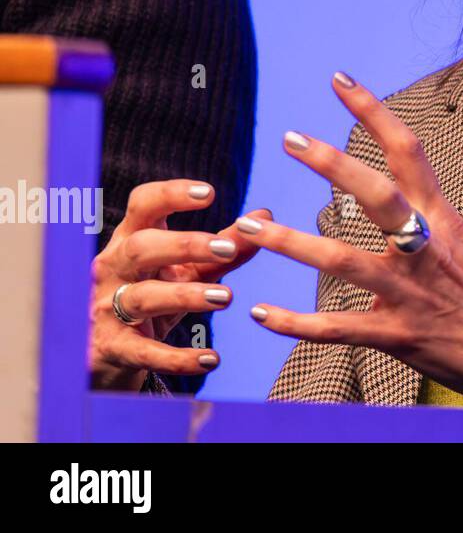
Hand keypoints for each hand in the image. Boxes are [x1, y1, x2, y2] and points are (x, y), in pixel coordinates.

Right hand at [89, 179, 268, 391]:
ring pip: (144, 297)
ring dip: (186, 296)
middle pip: (141, 247)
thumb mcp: (188, 267)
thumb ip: (225, 245)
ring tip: (227, 297)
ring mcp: (108, 308)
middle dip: (184, 245)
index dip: (171, 195)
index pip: (142, 205)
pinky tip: (211, 360)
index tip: (209, 193)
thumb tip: (264, 217)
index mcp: (131, 238)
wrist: (108, 349)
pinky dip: (177, 358)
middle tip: (227, 248)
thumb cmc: (154, 291)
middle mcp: (114, 268)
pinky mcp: (113, 348)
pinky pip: (144, 352)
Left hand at [239, 71, 462, 409]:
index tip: (340, 81)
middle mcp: (425, 248)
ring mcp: (410, 292)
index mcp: (440, 218)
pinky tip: (260, 314)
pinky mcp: (398, 334)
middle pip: (378, 194)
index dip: (374, 112)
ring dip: (290, 243)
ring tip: (247, 226)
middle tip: (291, 138)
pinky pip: (337, 327)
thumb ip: (419, 219)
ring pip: (342, 261)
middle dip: (333, 164)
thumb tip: (383, 196)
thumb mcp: (457, 242)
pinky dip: (295, 322)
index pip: (409, 150)